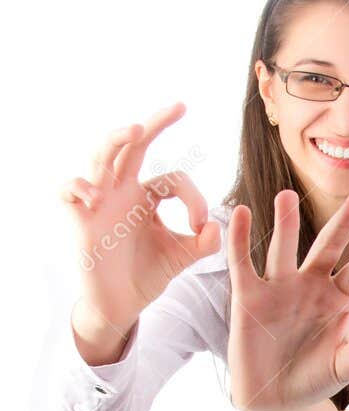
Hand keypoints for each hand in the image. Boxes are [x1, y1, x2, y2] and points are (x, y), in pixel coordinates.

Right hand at [63, 101, 219, 351]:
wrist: (122, 304)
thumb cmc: (147, 274)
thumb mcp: (181, 257)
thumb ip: (203, 244)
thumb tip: (216, 226)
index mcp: (148, 196)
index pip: (173, 180)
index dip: (193, 198)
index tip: (201, 225)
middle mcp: (123, 190)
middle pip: (134, 146)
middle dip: (156, 124)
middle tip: (179, 107)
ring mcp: (100, 200)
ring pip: (102, 156)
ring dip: (117, 140)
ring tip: (137, 130)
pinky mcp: (80, 217)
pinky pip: (69, 191)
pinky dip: (77, 187)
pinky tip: (94, 195)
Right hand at [226, 189, 348, 410]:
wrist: (278, 401)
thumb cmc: (316, 379)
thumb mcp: (345, 368)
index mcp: (340, 298)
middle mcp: (311, 285)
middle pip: (329, 245)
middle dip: (344, 222)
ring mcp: (279, 288)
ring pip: (284, 247)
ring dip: (285, 221)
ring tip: (286, 196)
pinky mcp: (249, 297)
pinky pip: (242, 263)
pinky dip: (238, 239)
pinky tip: (240, 212)